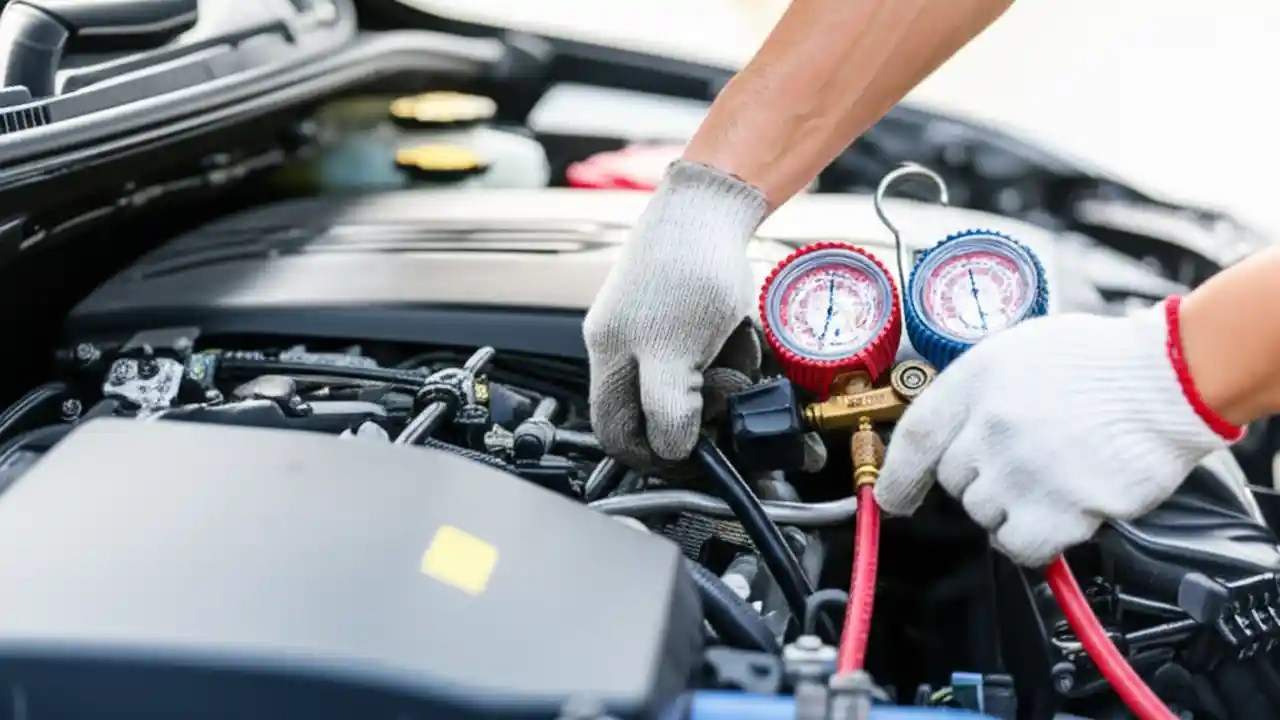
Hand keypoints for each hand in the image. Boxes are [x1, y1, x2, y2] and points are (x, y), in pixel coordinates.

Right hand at [584, 162, 767, 470]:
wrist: (714, 202)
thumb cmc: (688, 265)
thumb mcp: (675, 354)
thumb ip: (668, 409)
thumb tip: (671, 449)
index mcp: (609, 355)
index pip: (617, 433)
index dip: (653, 455)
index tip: (692, 457)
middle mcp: (626, 343)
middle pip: (660, 408)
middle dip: (700, 405)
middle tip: (724, 388)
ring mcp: (658, 327)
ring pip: (693, 382)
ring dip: (724, 372)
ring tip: (734, 346)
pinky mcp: (690, 313)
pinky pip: (712, 353)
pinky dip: (734, 349)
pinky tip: (739, 329)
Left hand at [875, 302, 1236, 566]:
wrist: (1168, 378)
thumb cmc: (1100, 362)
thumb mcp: (1017, 352)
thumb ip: (976, 392)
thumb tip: (947, 434)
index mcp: (974, 380)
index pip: (912, 439)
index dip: (897, 477)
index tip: (893, 498)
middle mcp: (991, 426)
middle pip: (952, 482)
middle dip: (978, 479)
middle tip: (1019, 462)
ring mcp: (1023, 470)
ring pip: (985, 515)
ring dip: (1009, 507)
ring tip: (1048, 477)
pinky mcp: (1060, 507)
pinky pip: (1020, 545)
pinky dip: (1033, 538)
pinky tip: (1057, 511)